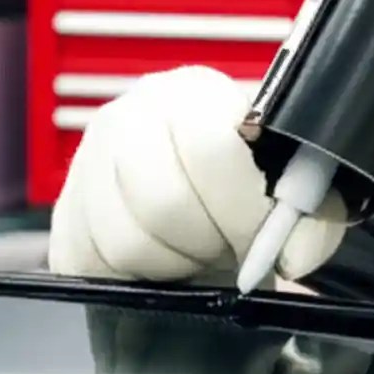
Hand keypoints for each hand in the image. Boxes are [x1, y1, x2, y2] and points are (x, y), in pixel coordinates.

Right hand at [48, 67, 346, 282]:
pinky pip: (98, 266)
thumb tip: (294, 250)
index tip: (262, 237)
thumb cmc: (248, 202)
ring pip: (129, 242)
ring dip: (176, 264)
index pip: (209, 150)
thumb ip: (308, 218)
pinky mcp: (65, 219)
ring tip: (198, 253)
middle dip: (208, 241)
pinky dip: (139, 279)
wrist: (208, 223)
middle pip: (162, 202)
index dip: (242, 208)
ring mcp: (87, 165)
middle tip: (229, 250)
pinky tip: (163, 262)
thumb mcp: (295, 200)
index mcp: (195, 94)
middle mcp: (130, 116)